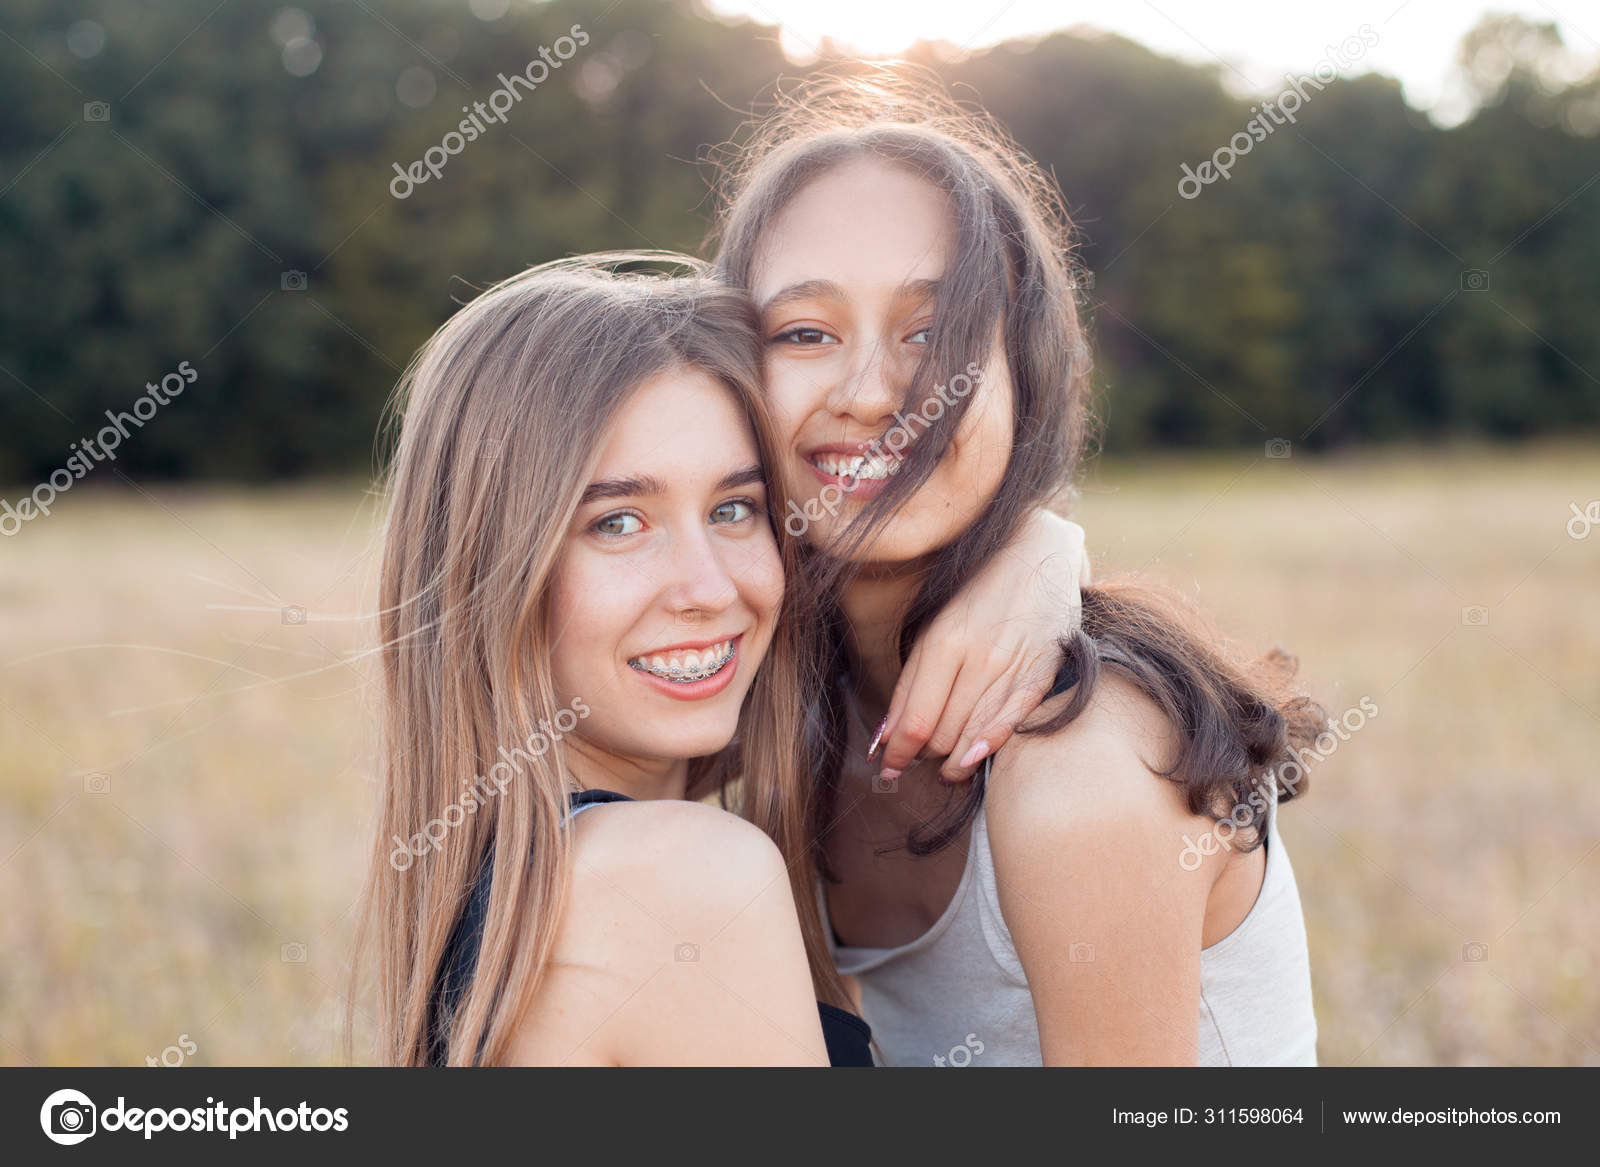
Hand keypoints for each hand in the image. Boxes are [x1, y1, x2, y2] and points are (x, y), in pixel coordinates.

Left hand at [876, 509, 1089, 781]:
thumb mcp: (934, 629)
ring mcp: (1013, 663)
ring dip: (955, 760)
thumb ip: (911, 682)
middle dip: (925, 754)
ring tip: (946, 767)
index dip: (897, 752)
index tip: (888, 766)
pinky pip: (1015, 718)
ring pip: (974, 733)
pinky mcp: (1044, 668)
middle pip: (943, 733)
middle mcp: (977, 655)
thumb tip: (885, 736)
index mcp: (942, 641)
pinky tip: (975, 759)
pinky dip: (991, 744)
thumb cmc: (978, 593)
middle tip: (920, 759)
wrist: (1039, 552)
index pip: (914, 719)